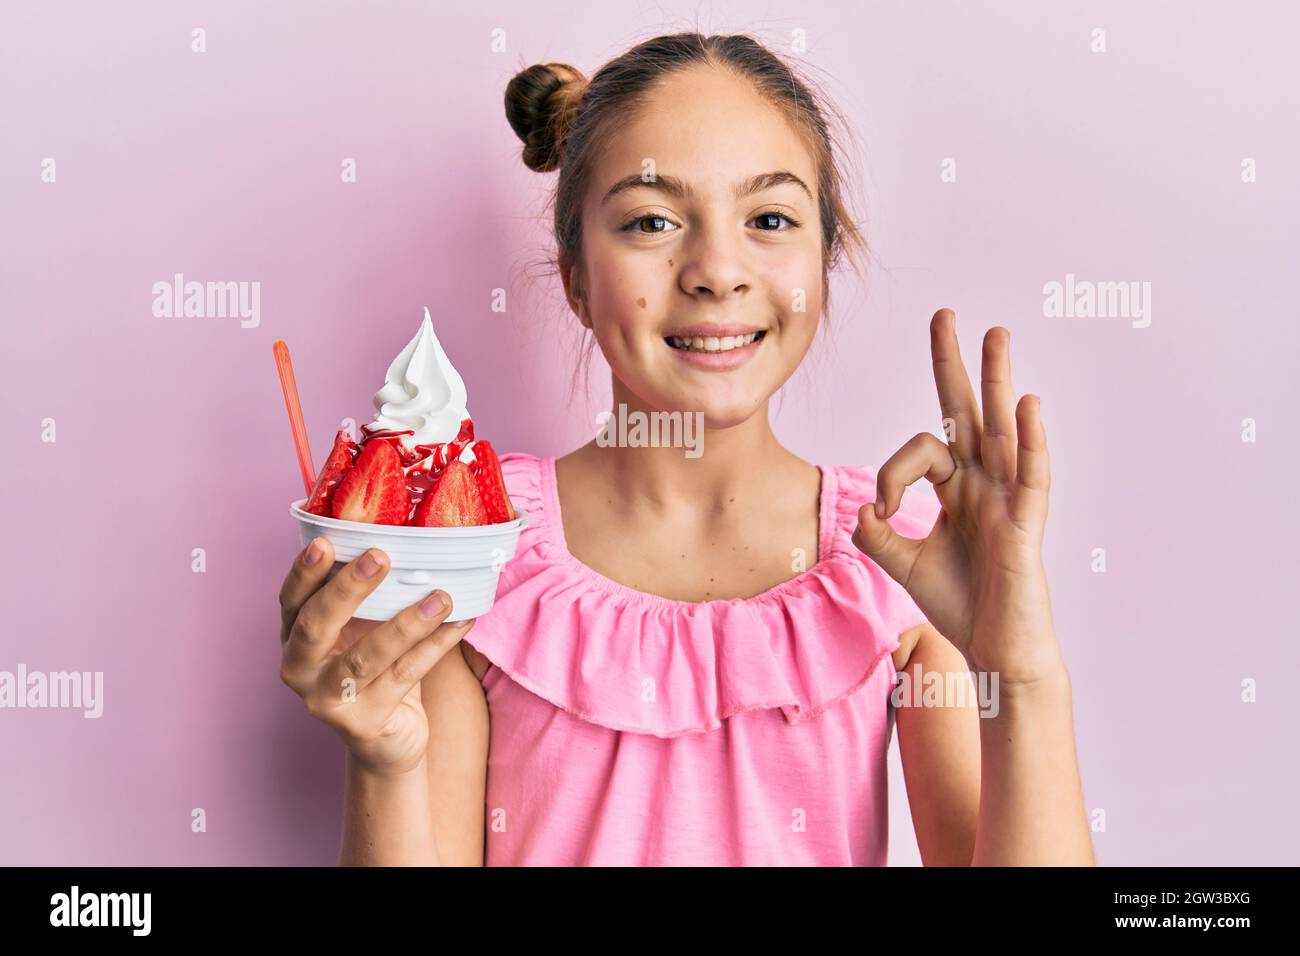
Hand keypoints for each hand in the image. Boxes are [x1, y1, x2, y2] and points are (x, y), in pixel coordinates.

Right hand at [278, 538, 475, 775]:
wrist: (387, 740)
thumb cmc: (374, 670)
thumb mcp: (362, 630)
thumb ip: (369, 596)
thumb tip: (409, 538)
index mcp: (294, 637)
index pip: (291, 600)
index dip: (304, 572)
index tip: (326, 542)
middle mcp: (300, 669)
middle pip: (316, 626)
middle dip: (348, 589)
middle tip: (381, 557)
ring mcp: (328, 700)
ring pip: (366, 656)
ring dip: (407, 623)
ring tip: (441, 597)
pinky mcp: (363, 722)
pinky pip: (405, 676)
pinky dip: (436, 646)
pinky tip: (460, 623)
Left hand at [852, 308, 1061, 685]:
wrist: (994, 651)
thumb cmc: (959, 604)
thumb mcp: (902, 564)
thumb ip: (878, 534)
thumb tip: (864, 508)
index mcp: (957, 490)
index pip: (922, 451)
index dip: (892, 471)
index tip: (880, 507)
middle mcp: (984, 484)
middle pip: (968, 413)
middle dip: (955, 365)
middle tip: (946, 315)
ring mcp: (1008, 499)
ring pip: (1002, 430)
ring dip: (998, 381)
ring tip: (996, 334)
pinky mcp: (1027, 524)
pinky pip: (1031, 475)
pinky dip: (1030, 440)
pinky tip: (1028, 404)